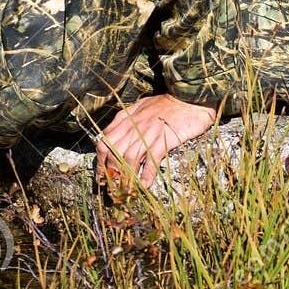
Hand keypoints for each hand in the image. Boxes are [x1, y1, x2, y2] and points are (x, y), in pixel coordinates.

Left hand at [96, 94, 218, 185]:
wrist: (189, 97)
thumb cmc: (167, 103)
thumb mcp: (140, 106)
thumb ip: (126, 118)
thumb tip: (112, 133)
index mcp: (125, 118)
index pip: (104, 141)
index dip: (100, 161)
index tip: (102, 176)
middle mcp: (133, 126)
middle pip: (113, 153)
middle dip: (110, 173)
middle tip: (112, 189)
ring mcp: (148, 133)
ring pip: (129, 159)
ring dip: (126, 177)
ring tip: (126, 192)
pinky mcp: (163, 140)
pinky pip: (151, 161)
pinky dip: (146, 175)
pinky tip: (145, 186)